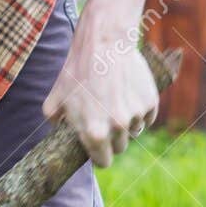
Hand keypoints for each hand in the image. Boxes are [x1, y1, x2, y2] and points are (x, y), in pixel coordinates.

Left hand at [43, 8, 157, 168]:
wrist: (103, 44)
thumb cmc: (76, 72)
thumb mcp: (54, 99)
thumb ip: (54, 122)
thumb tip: (57, 131)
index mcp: (93, 133)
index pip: (103, 162)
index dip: (99, 156)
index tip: (98, 150)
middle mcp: (117, 128)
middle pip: (119, 148)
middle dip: (112, 139)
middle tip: (103, 119)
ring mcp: (136, 115)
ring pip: (133, 131)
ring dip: (125, 123)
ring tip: (113, 100)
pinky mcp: (150, 102)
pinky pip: (147, 117)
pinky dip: (140, 110)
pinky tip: (127, 94)